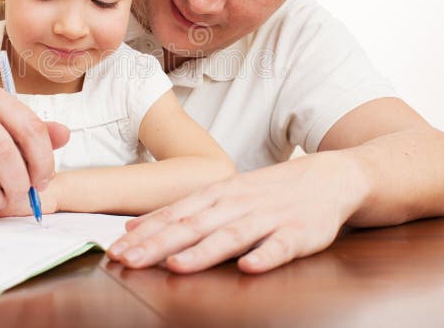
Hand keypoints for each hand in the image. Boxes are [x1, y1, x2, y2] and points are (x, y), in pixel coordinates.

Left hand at [107, 152, 369, 273]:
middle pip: (193, 226)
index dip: (144, 234)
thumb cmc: (268, 190)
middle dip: (158, 244)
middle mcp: (237, 204)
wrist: (327, 176)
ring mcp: (268, 217)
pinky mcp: (298, 232)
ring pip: (231, 235)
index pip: (173, 215)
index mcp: (216, 196)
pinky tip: (250, 268)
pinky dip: (265, 256)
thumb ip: (182, 211)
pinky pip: (280, 246)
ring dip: (203, 251)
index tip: (116, 251)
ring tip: (177, 265)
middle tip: (129, 261)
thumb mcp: (222, 193)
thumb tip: (134, 227)